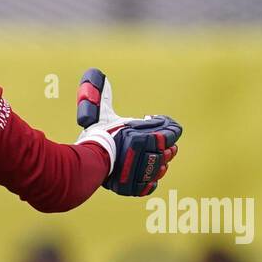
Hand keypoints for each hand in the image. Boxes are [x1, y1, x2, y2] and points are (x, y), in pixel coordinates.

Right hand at [76, 68, 180, 196]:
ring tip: (144, 160)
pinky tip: (138, 175)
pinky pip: (150, 185)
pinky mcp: (136, 187)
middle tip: (150, 145)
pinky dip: (146, 181)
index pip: (174, 131)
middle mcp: (151, 154)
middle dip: (163, 147)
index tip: (154, 126)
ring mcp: (145, 172)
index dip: (167, 128)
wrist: (86, 164)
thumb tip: (95, 73)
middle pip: (171, 150)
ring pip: (161, 168)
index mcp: (149, 136)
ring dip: (154, 163)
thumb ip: (102, 95)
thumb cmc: (95, 138)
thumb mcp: (101, 114)